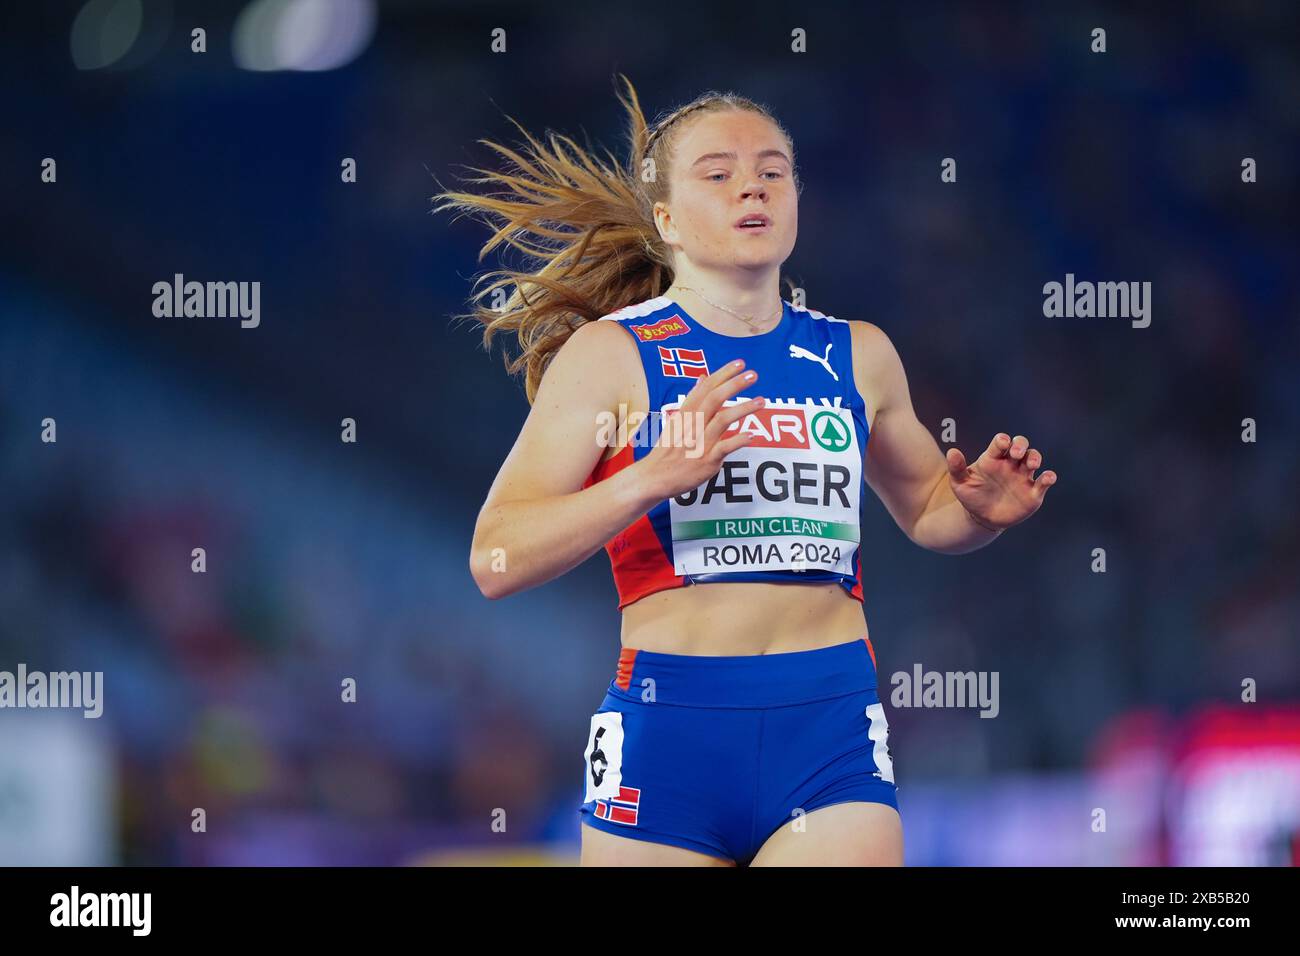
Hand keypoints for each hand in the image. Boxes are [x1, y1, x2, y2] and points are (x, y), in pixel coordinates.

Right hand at [641, 359, 764, 500]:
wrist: (654, 477)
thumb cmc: (668, 449)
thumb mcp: (676, 420)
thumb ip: (692, 400)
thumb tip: (702, 377)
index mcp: (685, 413)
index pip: (705, 388)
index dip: (723, 374)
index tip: (739, 363)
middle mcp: (692, 425)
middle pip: (714, 399)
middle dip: (734, 385)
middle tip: (752, 375)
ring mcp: (700, 442)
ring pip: (722, 420)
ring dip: (743, 409)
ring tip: (761, 401)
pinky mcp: (706, 460)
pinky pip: (725, 448)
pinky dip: (739, 440)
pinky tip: (752, 435)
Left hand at [945, 433, 1056, 531]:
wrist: (981, 518)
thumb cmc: (971, 496)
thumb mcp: (960, 483)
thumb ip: (956, 468)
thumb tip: (952, 452)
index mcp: (993, 458)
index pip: (1000, 443)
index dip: (1003, 440)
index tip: (1002, 444)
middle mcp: (1010, 464)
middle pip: (1021, 445)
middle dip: (1020, 445)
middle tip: (1016, 453)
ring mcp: (1023, 477)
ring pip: (1034, 459)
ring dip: (1035, 458)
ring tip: (1032, 464)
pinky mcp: (1033, 493)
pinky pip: (1044, 482)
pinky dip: (1049, 478)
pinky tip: (1048, 478)